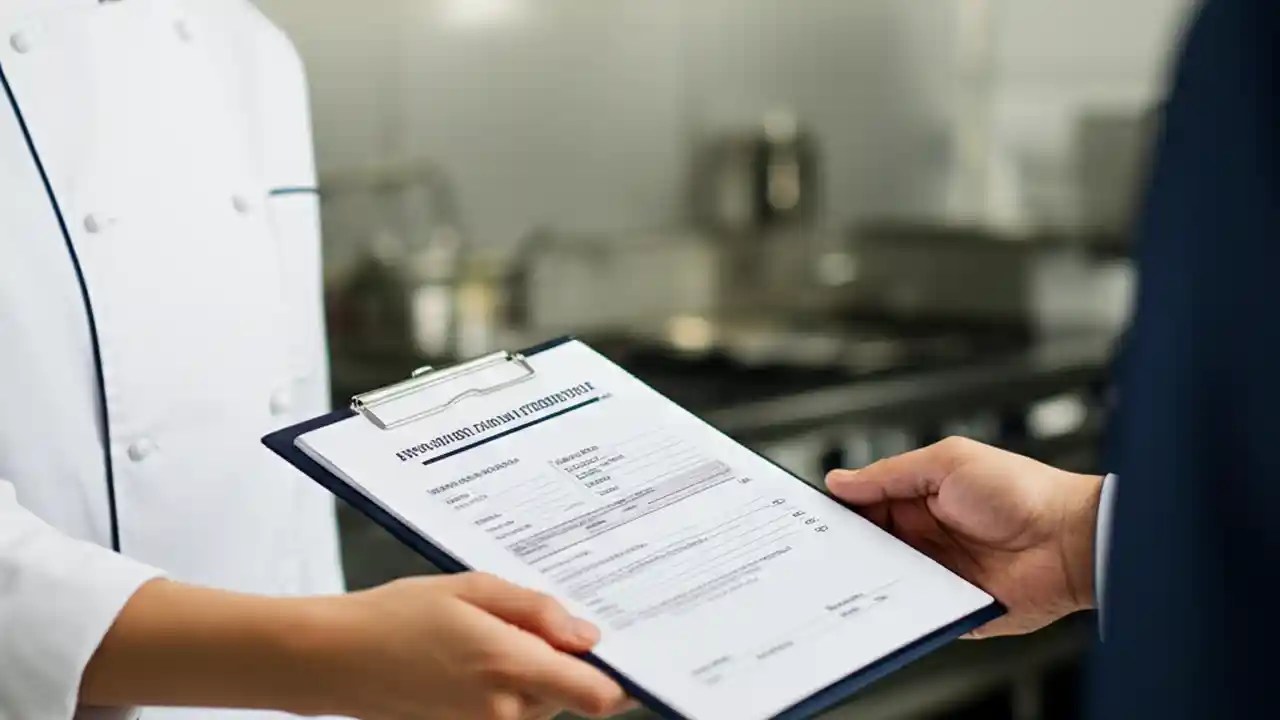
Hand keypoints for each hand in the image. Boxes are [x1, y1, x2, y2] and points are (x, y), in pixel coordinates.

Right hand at [306, 573, 630, 719]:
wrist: (334, 659)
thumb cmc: (395, 616)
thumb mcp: (471, 589)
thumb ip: (536, 611)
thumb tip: (588, 634)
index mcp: (508, 667)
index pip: (598, 694)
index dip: (622, 677)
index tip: (631, 651)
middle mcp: (503, 710)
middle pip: (573, 692)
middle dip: (568, 659)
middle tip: (540, 618)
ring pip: (543, 700)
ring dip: (537, 670)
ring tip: (492, 630)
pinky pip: (512, 709)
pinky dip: (510, 683)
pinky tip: (476, 651)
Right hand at [825, 437, 1102, 637]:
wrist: (1070, 541)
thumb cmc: (1021, 491)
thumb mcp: (947, 462)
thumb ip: (890, 474)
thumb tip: (840, 482)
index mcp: (920, 499)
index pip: (865, 507)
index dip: (839, 514)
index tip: (811, 521)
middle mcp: (925, 538)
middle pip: (869, 548)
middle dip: (845, 551)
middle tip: (817, 554)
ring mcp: (938, 574)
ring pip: (885, 582)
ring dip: (867, 581)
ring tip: (842, 580)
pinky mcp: (951, 609)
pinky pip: (914, 613)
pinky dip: (896, 612)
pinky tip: (880, 606)